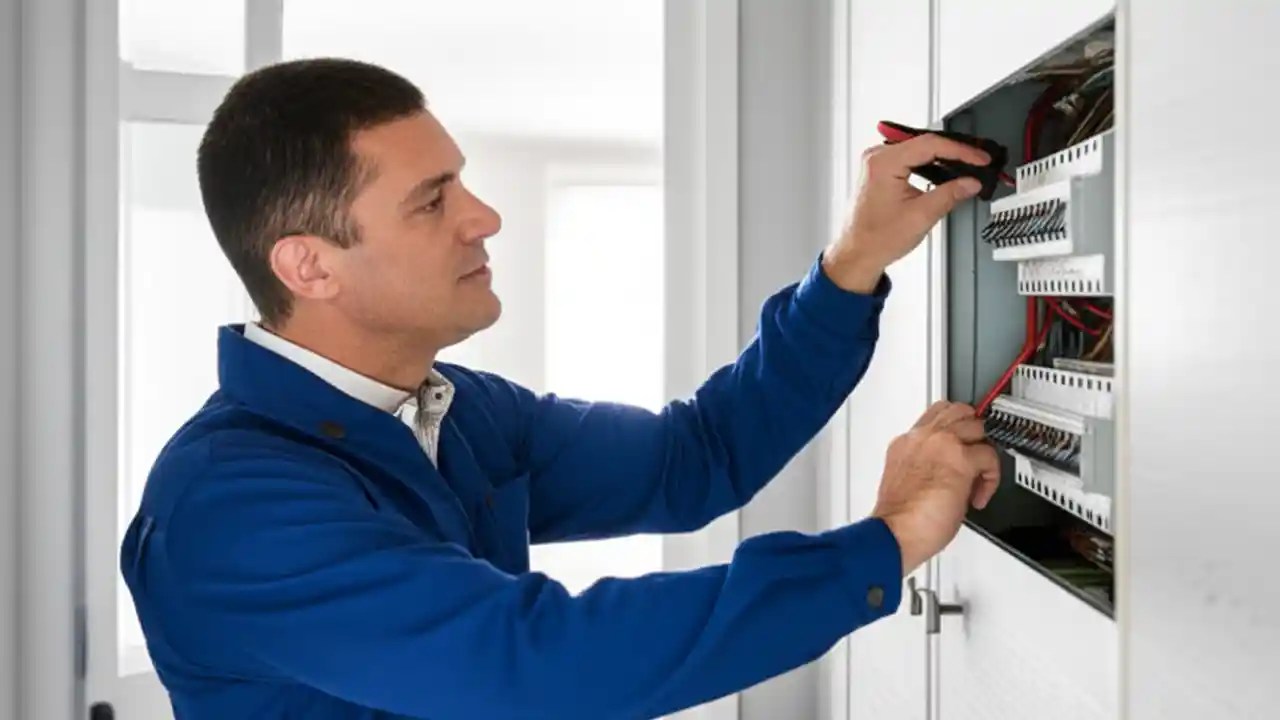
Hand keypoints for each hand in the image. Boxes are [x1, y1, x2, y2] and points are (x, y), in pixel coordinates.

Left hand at [823, 135, 989, 292]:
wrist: (857, 254)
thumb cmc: (876, 239)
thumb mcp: (921, 216)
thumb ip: (950, 195)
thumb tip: (970, 183)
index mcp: (883, 163)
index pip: (931, 145)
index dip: (961, 151)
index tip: (980, 158)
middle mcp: (876, 158)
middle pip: (924, 143)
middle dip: (954, 151)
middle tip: (978, 160)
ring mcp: (876, 164)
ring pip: (918, 149)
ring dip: (942, 157)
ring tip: (965, 165)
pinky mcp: (879, 171)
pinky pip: (909, 158)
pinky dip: (929, 163)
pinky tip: (944, 170)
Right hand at [871, 401, 1000, 574]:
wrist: (896, 532)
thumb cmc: (900, 519)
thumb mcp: (907, 480)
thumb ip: (926, 465)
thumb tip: (947, 472)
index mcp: (906, 444)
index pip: (934, 417)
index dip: (953, 427)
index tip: (961, 442)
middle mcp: (922, 438)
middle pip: (957, 411)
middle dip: (972, 431)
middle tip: (976, 454)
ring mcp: (942, 444)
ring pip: (977, 425)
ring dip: (983, 450)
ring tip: (980, 474)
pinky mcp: (961, 459)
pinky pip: (989, 456)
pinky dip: (992, 477)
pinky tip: (980, 495)